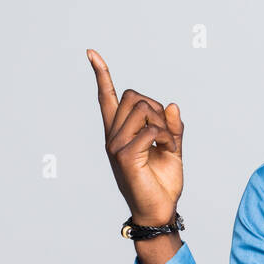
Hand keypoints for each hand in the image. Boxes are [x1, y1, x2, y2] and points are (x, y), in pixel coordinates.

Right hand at [86, 48, 183, 225]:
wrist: (159, 211)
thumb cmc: (162, 182)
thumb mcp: (172, 148)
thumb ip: (172, 126)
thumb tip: (171, 104)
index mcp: (119, 133)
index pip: (107, 98)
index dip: (101, 75)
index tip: (91, 53)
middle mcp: (113, 136)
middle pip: (132, 96)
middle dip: (155, 107)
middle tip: (165, 132)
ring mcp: (115, 145)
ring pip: (142, 108)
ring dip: (163, 124)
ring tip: (167, 144)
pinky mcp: (124, 156)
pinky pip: (151, 130)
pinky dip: (167, 137)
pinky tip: (168, 151)